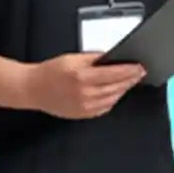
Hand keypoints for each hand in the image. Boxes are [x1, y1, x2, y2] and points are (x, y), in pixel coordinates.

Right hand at [22, 53, 145, 119]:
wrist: (33, 89)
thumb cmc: (50, 72)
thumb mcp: (72, 58)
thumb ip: (93, 58)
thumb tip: (112, 59)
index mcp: (82, 76)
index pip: (114, 74)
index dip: (130, 70)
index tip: (140, 67)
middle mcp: (85, 93)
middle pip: (116, 87)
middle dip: (130, 80)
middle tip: (139, 73)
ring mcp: (85, 106)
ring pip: (113, 98)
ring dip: (123, 90)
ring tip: (129, 82)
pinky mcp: (83, 114)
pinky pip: (105, 108)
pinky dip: (113, 100)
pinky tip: (115, 92)